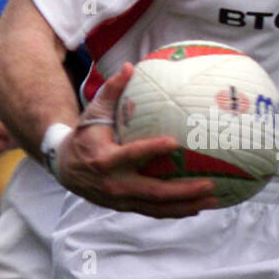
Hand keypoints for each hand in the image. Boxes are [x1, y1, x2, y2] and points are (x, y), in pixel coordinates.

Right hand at [57, 62, 217, 218]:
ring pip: (158, 207)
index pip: (132, 155)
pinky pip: (155, 212)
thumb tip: (129, 67)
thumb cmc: (84, 136)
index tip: (174, 143)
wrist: (65, 168)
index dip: (152, 149)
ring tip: (213, 200)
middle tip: (210, 183)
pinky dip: (177, 211)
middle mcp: (115, 184)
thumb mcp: (93, 113)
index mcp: (106, 159)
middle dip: (183, 190)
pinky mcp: (127, 207)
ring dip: (187, 205)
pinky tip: (199, 206)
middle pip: (154, 192)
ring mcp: (122, 199)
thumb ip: (111, 91)